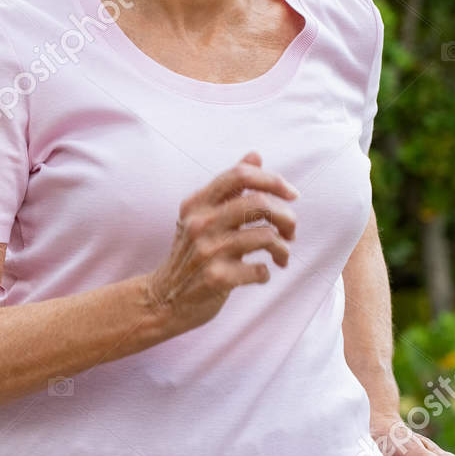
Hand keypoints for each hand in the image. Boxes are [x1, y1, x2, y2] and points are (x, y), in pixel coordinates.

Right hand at [142, 152, 298, 333]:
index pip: (240, 174)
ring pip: (266, 236)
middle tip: (291, 231)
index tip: (292, 194)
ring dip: (283, 248)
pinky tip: (260, 275)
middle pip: (258, 203)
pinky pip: (260, 270)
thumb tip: (255, 155)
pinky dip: (267, 272)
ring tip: (281, 255)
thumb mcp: (201, 216)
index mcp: (197, 203)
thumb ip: (229, 188)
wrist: (162, 299)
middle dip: (286, 216)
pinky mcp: (216, 279)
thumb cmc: (190, 255)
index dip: (272, 180)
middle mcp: (200, 223)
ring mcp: (207, 251)